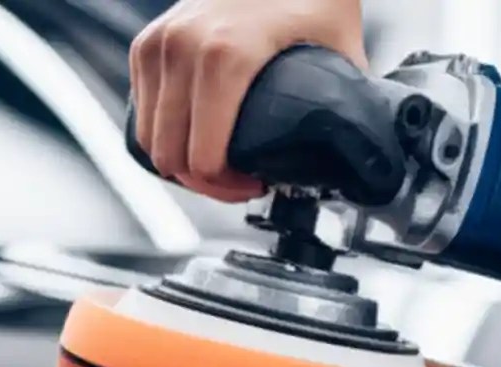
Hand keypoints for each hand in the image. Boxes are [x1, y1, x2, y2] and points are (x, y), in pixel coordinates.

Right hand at [129, 0, 365, 201]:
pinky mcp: (146, 44)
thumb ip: (349, 99)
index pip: (204, 158)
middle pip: (170, 157)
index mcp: (225, 55)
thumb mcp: (340, 44)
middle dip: (203, 182)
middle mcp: (182, 48)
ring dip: (178, 161)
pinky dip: (162, 133)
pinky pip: (141, 112)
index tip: (254, 184)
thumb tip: (359, 146)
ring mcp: (158, 44)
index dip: (228, 188)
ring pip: (147, 140)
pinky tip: (192, 137)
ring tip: (215, 162)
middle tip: (236, 181)